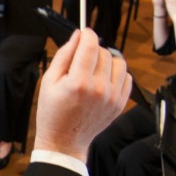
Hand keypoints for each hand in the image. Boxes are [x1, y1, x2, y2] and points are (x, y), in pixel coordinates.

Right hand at [33, 29, 130, 160]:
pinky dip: (117, 74)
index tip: (84, 33)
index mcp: (79, 82)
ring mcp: (112, 98)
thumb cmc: (53, 113)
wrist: (64, 142)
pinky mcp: (120, 104)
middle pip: (104, 52)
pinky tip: (104, 80)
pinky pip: (127, 78)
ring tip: (94, 70)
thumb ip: (64, 55)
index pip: (91, 45)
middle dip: (93, 50)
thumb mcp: (48, 81)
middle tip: (82, 60)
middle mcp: (99, 89)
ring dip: (107, 61)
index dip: (88, 34)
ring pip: (119, 62)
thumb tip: (77, 36)